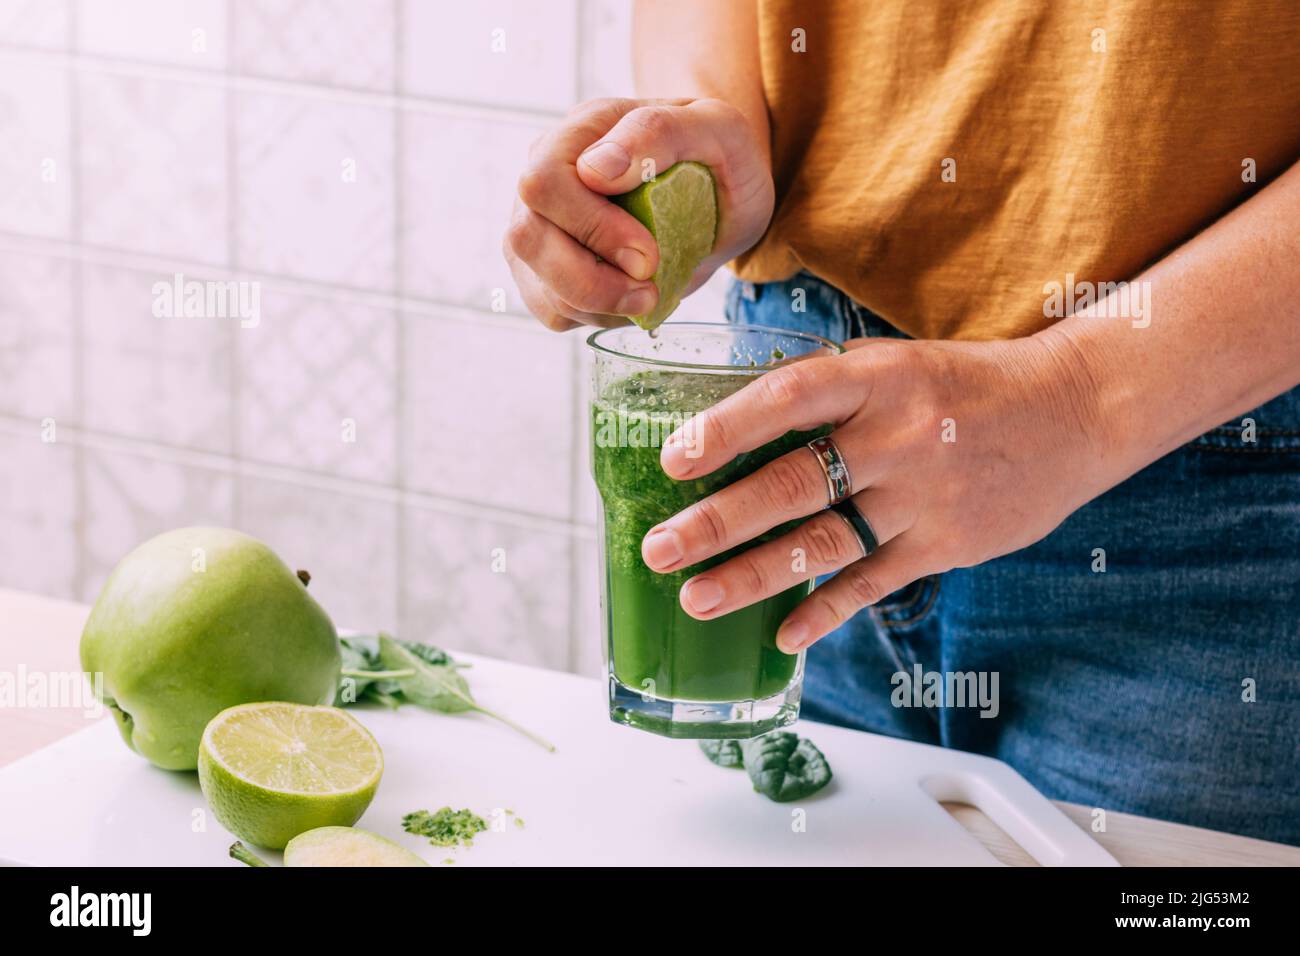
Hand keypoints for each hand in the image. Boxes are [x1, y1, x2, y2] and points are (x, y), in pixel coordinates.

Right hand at [503, 97, 772, 330]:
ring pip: (539, 283)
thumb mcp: (716, 128)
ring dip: (600, 304)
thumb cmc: (722, 157)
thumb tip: (594, 169)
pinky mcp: (549, 271)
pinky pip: (553, 310)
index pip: (544, 183)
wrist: (727, 196)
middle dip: (592, 279)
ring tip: (650, 294)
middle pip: (526, 239)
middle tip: (650, 286)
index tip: (648, 255)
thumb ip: (656, 132)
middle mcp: (547, 178)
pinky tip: (630, 298)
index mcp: (580, 134)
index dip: (591, 227)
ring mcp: (542, 226)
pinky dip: (597, 317)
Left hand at [640, 335, 1108, 652]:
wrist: (1072, 414)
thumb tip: (735, 420)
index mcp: (877, 379)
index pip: (789, 398)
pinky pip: (873, 583)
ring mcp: (922, 497)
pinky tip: (782, 634)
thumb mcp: (895, 362)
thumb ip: (826, 390)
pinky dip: (825, 611)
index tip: (672, 459)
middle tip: (658, 550)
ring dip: (754, 576)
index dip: (727, 428)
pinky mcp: (946, 544)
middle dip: (717, 522)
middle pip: (793, 484)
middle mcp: (896, 437)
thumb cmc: (963, 385)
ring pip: (823, 544)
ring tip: (696, 598)